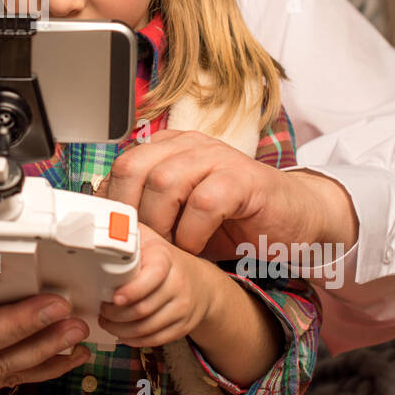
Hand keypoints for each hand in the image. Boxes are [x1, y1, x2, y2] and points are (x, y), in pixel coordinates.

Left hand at [95, 129, 356, 260]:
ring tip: (169, 248)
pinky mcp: (245, 179)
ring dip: (160, 223)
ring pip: (165, 181)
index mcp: (169, 148)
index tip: (112, 236)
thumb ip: (145, 212)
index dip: (111, 202)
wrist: (293, 220)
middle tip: (140, 245)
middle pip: (135, 167)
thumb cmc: (232, 221)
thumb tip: (100, 223)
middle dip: (129, 212)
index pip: (122, 164)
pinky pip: (205, 201)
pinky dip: (193, 231)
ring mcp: (218, 158)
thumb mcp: (179, 218)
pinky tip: (196, 246)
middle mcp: (190, 145)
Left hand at [97, 223, 214, 347]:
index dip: (132, 290)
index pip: (152, 276)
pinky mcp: (184, 326)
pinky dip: (135, 340)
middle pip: (143, 308)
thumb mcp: (150, 240)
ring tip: (107, 322)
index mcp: (166, 259)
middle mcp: (178, 284)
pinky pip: (156, 339)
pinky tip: (122, 334)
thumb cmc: (165, 260)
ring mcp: (183, 307)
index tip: (114, 297)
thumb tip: (99, 224)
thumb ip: (128, 233)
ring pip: (147, 327)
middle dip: (116, 314)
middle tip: (101, 311)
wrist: (202, 284)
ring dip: (120, 329)